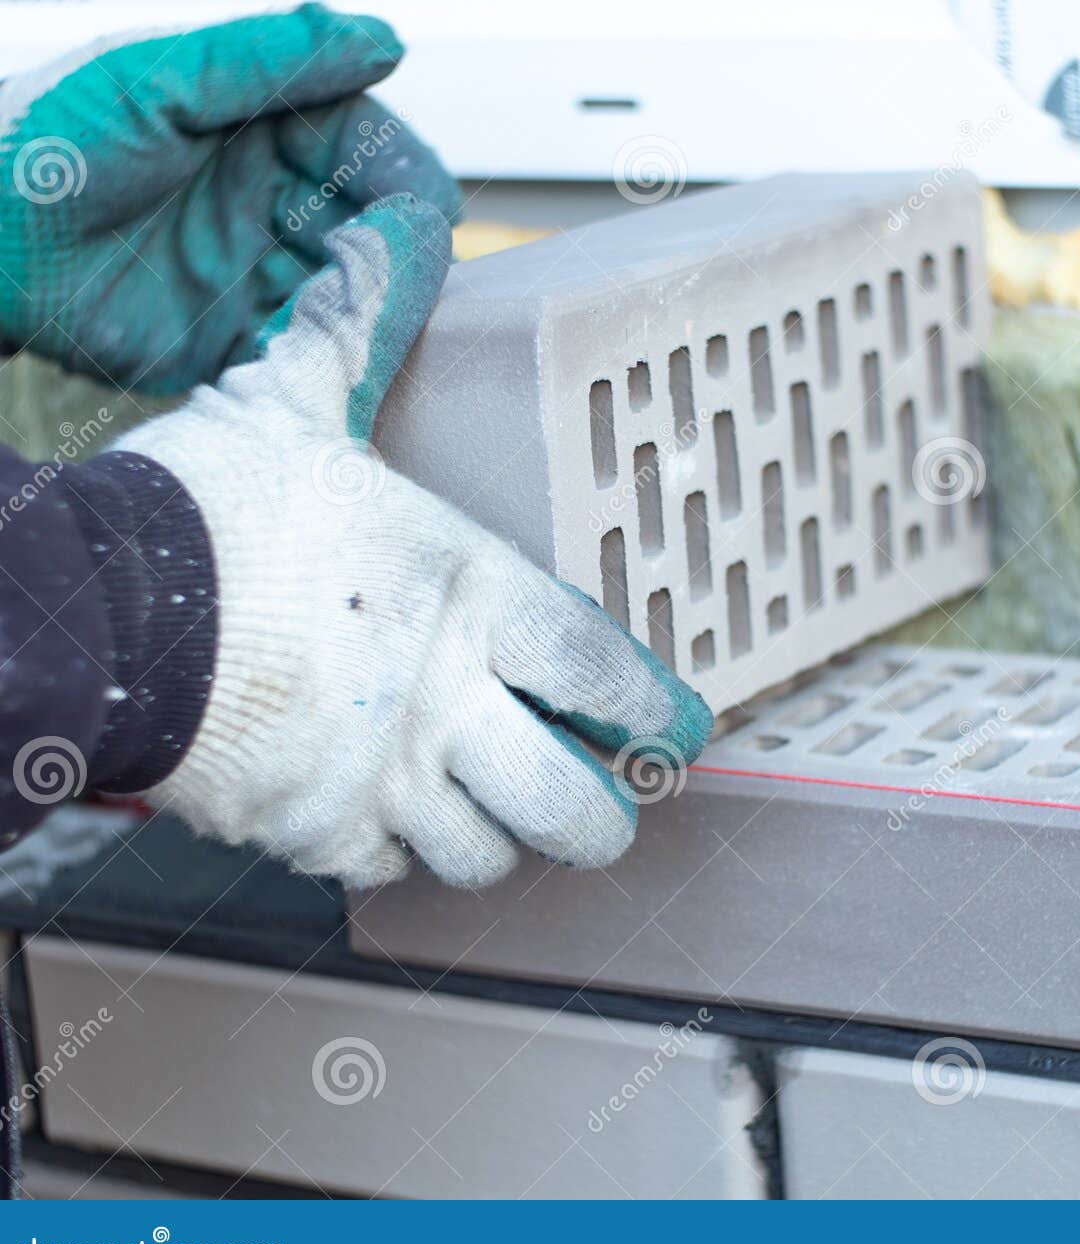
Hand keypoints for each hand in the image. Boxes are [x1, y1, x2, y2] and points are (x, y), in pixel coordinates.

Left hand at [0, 3, 459, 393]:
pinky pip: (301, 347)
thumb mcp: (159, 80)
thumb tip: (386, 42)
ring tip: (376, 311)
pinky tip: (336, 350)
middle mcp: (264, 197)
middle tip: (413, 266)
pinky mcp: (230, 339)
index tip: (430, 204)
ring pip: (345, 288)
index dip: (399, 171)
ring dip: (369, 300)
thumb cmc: (47, 143)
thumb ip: (273, 60)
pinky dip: (326, 350)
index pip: (357, 143)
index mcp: (255, 125)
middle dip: (395, 243)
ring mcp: (251, 270)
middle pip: (365, 220)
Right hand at [120, 196, 712, 887]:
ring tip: (491, 816)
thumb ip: (355, 333)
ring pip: (486, 855)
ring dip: (499, 840)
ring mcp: (383, 776)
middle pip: (572, 803)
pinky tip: (385, 820)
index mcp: (467, 590)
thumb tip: (380, 234)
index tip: (684, 727)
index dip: (656, 708)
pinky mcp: (313, 830)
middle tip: (606, 812)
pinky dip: (398, 855)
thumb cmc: (202, 501)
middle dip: (602, 820)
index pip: (603, 670)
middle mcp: (446, 697)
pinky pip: (388, 869)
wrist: (91, 606)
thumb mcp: (292, 400)